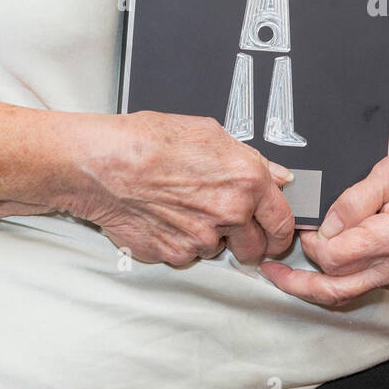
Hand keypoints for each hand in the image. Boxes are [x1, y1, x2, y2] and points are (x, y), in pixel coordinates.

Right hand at [62, 110, 295, 267]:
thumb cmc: (149, 141)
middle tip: (229, 222)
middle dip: (248, 239)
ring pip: (219, 250)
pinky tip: (166, 216)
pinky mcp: (175, 256)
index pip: (283, 223)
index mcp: (246, 181)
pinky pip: (188, 255)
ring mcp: (203, 240)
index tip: (274, 232)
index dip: (280, 230)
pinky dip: (181, 241)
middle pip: (256, 247)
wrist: (105, 163)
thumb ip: (251, 159)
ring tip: (185, 207)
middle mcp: (230, 214)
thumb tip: (278, 175)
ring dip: (210, 237)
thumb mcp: (209, 132)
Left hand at [258, 137, 388, 305]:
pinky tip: (322, 267)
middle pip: (339, 285)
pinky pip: (367, 287)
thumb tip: (328, 226)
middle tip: (273, 268)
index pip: (337, 257)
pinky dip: (342, 281)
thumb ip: (356, 199)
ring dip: (316, 287)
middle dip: (302, 277)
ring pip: (351, 293)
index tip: (299, 229)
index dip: (311, 244)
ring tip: (284, 277)